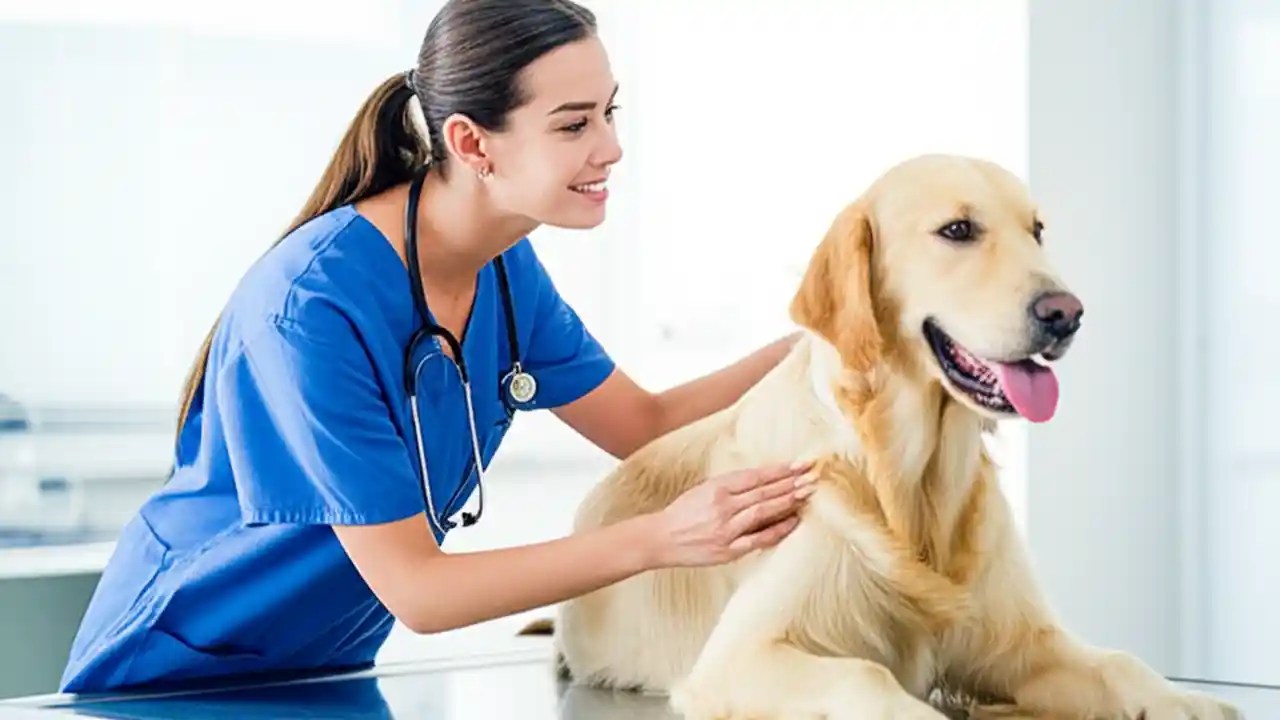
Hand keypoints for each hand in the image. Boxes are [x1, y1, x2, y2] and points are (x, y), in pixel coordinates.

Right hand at [646, 461, 816, 568]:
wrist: (661, 538)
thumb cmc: (683, 513)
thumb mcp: (703, 489)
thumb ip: (730, 486)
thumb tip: (762, 481)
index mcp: (716, 487)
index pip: (754, 477)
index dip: (779, 471)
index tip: (798, 465)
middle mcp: (722, 506)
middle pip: (762, 493)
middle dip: (789, 484)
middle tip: (811, 478)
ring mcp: (726, 529)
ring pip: (763, 512)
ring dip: (786, 503)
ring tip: (805, 495)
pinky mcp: (727, 550)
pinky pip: (758, 539)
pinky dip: (777, 530)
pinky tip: (792, 522)